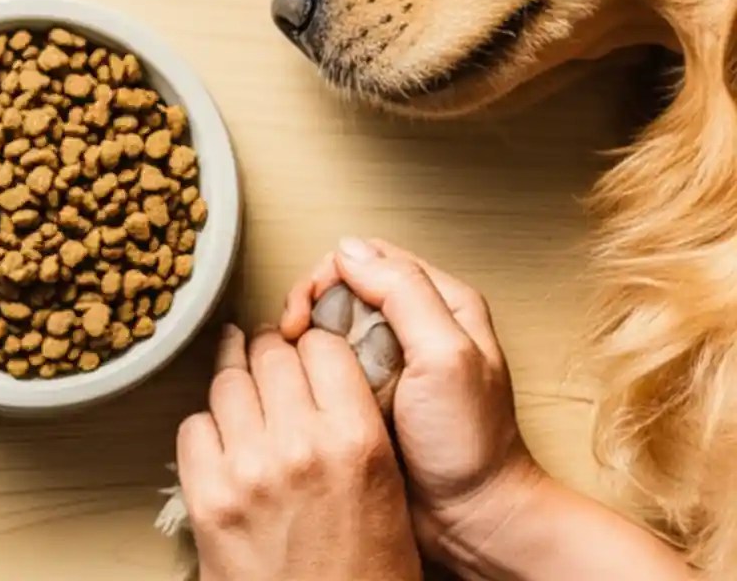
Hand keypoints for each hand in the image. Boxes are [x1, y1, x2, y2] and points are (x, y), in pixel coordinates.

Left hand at [176, 324, 421, 580]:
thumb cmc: (365, 572)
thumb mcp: (385, 486)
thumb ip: (355, 422)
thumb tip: (323, 372)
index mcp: (356, 439)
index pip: (322, 345)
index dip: (312, 342)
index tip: (306, 345)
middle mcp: (300, 444)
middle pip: (271, 353)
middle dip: (270, 350)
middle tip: (268, 354)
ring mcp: (247, 468)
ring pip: (227, 381)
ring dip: (234, 378)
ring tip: (240, 381)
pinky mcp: (207, 496)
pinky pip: (193, 427)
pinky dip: (205, 426)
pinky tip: (221, 436)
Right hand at [279, 238, 544, 561]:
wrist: (472, 516)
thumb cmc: (471, 445)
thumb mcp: (445, 356)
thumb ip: (404, 294)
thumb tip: (350, 251)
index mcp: (443, 303)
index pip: (369, 258)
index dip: (327, 277)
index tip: (305, 313)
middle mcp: (417, 326)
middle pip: (345, 289)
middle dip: (310, 307)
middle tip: (294, 338)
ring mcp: (393, 361)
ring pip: (333, 327)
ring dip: (309, 343)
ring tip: (299, 368)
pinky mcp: (372, 394)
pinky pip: (331, 369)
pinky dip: (314, 374)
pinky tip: (310, 392)